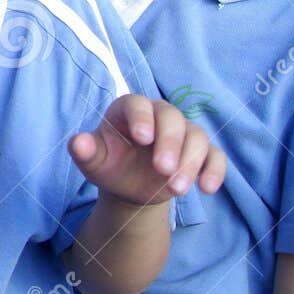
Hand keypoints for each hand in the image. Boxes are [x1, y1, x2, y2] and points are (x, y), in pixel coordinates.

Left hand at [69, 93, 226, 205]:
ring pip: (196, 136)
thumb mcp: (93, 161)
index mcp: (129, 109)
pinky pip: (215, 155)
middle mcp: (159, 115)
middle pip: (172, 118)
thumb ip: (84, 151)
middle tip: (162, 170)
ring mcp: (182, 133)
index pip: (138, 104)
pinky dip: (214, 170)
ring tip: (176, 189)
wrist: (129, 185)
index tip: (142, 138)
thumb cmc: (108, 165)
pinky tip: (207, 188)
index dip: (141, 118)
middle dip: (170, 143)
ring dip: (190, 162)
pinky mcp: (200, 153)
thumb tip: (78, 143)